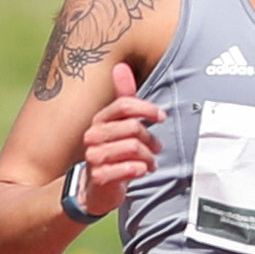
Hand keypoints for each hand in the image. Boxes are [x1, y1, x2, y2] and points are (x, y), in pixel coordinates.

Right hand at [79, 62, 165, 215]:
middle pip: (133, 127)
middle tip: (155, 148)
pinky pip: (129, 168)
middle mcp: (93, 135)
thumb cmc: (113, 153)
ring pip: (134, 147)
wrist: (95, 188)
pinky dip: (140, 169)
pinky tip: (141, 171)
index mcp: (99, 120)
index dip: (147, 109)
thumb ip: (123, 97)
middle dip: (150, 139)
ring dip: (148, 157)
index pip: (124, 105)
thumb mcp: (119, 124)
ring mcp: (94, 156)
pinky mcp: (100, 176)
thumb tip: (121, 66)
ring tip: (149, 162)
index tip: (161, 117)